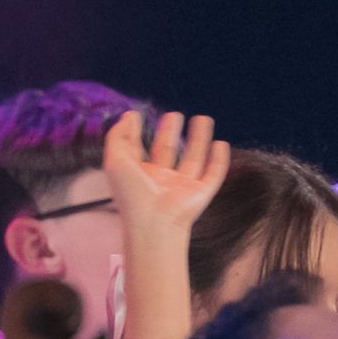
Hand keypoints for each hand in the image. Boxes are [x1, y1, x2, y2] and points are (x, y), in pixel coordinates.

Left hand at [102, 109, 228, 240]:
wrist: (154, 224)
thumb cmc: (132, 195)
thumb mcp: (116, 161)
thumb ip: (118, 137)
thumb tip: (127, 116)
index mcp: (137, 176)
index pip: (136, 150)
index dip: (134, 134)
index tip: (136, 116)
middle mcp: (160, 182)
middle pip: (165, 152)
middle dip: (169, 133)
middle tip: (173, 114)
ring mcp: (181, 188)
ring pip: (192, 159)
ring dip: (198, 139)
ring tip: (202, 118)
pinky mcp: (200, 194)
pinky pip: (213, 175)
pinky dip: (219, 160)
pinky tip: (221, 144)